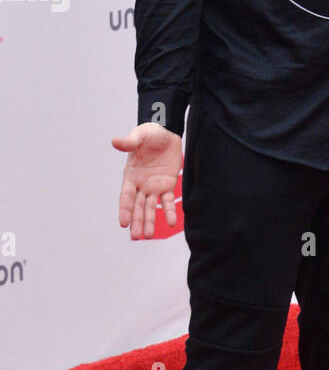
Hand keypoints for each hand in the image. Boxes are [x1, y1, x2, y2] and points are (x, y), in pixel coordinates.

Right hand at [112, 123, 182, 238]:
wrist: (167, 133)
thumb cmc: (149, 134)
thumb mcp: (139, 136)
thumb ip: (129, 142)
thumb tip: (115, 141)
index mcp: (131, 175)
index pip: (126, 196)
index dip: (125, 209)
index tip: (123, 223)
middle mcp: (141, 184)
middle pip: (138, 206)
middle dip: (137, 221)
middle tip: (136, 236)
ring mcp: (154, 186)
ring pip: (150, 208)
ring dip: (149, 221)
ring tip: (147, 236)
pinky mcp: (167, 185)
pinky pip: (168, 201)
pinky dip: (169, 211)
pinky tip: (172, 223)